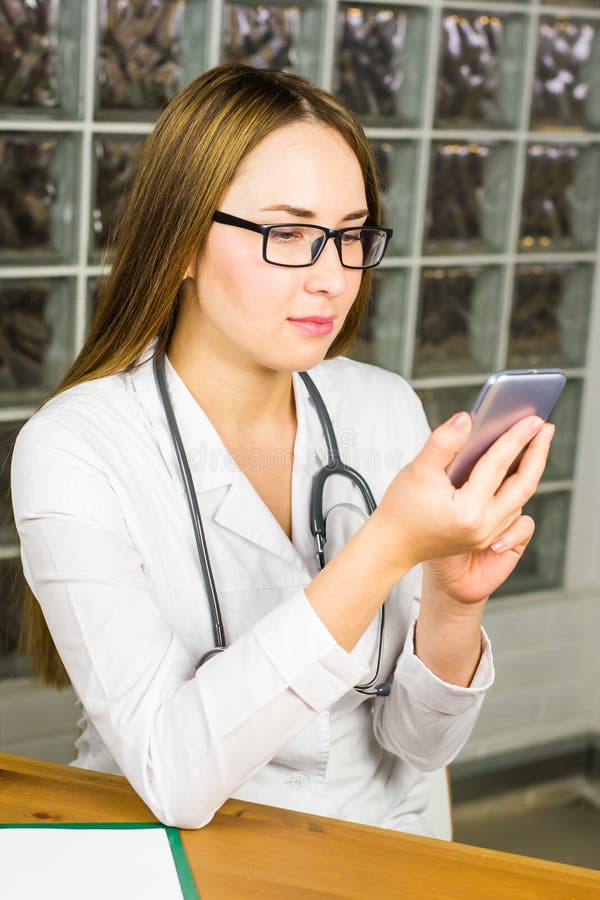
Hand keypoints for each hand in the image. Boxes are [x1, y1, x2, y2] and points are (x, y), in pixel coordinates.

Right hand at [371, 411, 554, 593]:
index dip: (516, 438)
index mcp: (468, 510)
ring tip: (536, 443)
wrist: (391, 547)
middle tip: (545, 427)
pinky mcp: (484, 537)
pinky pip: (511, 509)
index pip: (498, 465)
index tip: (532, 419)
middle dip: (537, 454)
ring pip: (520, 499)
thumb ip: (443, 442)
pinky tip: (517, 468)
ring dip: (530, 470)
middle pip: (523, 485)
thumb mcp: (418, 471)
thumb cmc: (400, 510)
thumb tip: (467, 419)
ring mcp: (486, 535)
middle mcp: (482, 526)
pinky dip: (517, 486)